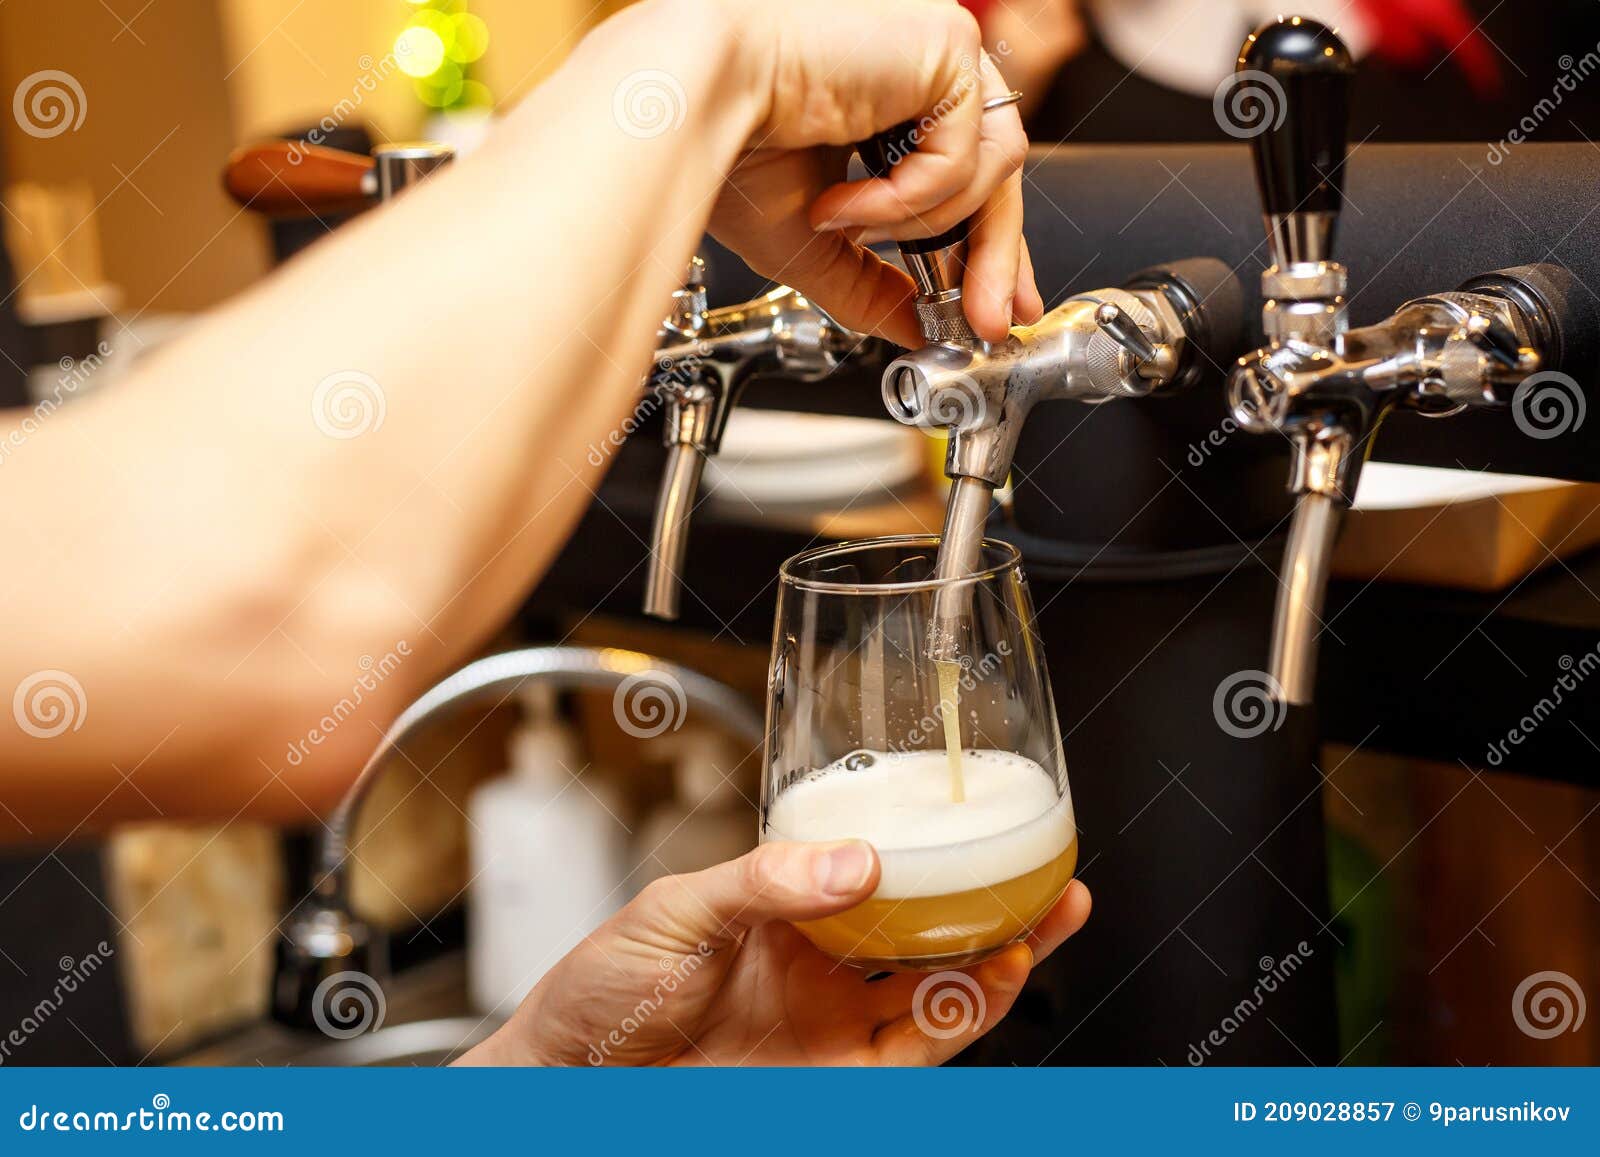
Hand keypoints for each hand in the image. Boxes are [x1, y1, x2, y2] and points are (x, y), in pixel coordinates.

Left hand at [460, 840, 1089, 1065]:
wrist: (566, 1078)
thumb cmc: (602, 987)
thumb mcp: (676, 909)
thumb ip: (765, 882)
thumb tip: (856, 861)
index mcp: (788, 913)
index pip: (882, 880)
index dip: (940, 860)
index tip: (990, 824)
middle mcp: (824, 970)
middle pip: (933, 937)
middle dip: (1002, 911)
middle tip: (1058, 879)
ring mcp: (832, 1026)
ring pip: (941, 995)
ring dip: (1001, 963)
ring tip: (1044, 922)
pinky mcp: (833, 1077)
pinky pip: (914, 1050)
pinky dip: (960, 1018)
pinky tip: (989, 979)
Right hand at [706, 0, 1044, 346]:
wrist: (689, 98)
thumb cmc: (725, 141)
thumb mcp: (812, 239)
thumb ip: (871, 284)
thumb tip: (915, 328)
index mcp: (891, 96)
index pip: (968, 173)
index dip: (988, 244)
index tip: (992, 302)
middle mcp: (920, 65)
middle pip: (997, 171)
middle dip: (994, 258)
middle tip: (984, 320)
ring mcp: (937, 47)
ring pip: (992, 166)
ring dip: (923, 222)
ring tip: (850, 226)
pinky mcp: (945, 43)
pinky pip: (962, 154)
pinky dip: (907, 199)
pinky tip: (843, 201)